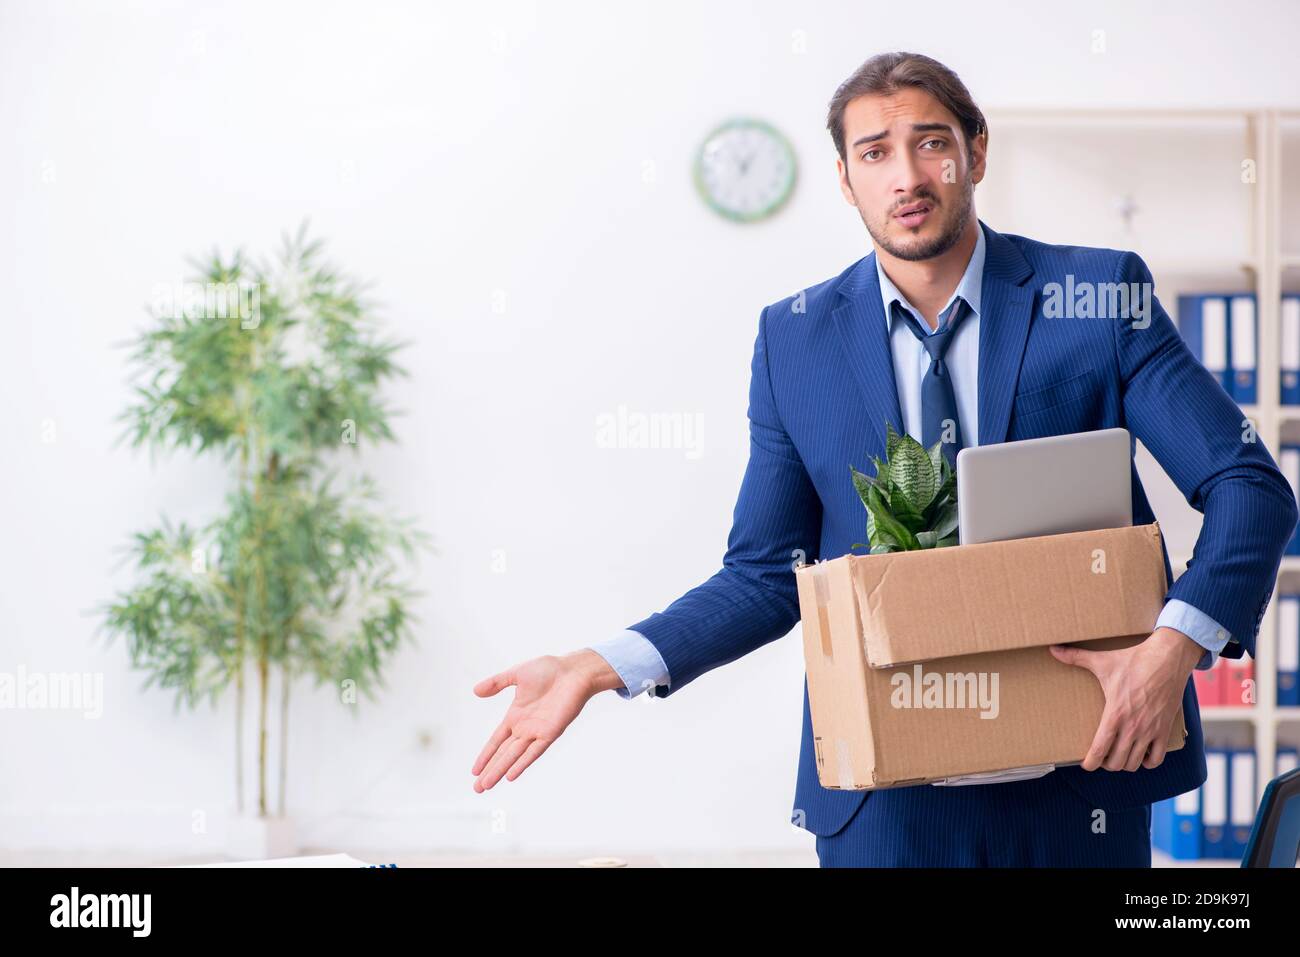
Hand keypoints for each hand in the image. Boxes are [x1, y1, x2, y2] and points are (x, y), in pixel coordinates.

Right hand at [470, 650, 622, 791]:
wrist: (573, 671)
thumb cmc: (549, 670)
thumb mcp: (517, 674)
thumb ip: (496, 683)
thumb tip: (475, 691)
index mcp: (515, 716)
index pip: (496, 741)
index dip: (485, 755)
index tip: (474, 771)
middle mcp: (525, 728)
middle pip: (503, 754)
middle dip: (489, 771)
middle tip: (477, 788)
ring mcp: (537, 732)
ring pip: (514, 756)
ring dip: (500, 771)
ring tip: (486, 786)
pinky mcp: (551, 732)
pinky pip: (534, 751)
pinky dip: (522, 763)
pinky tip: (511, 775)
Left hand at [1049, 627, 1201, 772]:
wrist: (1168, 659)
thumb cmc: (1134, 660)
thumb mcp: (1102, 661)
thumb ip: (1075, 657)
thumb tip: (1053, 648)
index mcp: (1115, 714)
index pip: (1100, 749)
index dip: (1090, 762)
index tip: (1086, 764)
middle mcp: (1133, 727)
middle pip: (1116, 762)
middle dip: (1105, 763)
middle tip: (1101, 756)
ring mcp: (1151, 730)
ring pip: (1134, 764)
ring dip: (1124, 763)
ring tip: (1118, 755)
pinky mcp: (1165, 729)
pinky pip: (1157, 759)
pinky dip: (1148, 762)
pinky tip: (1141, 754)